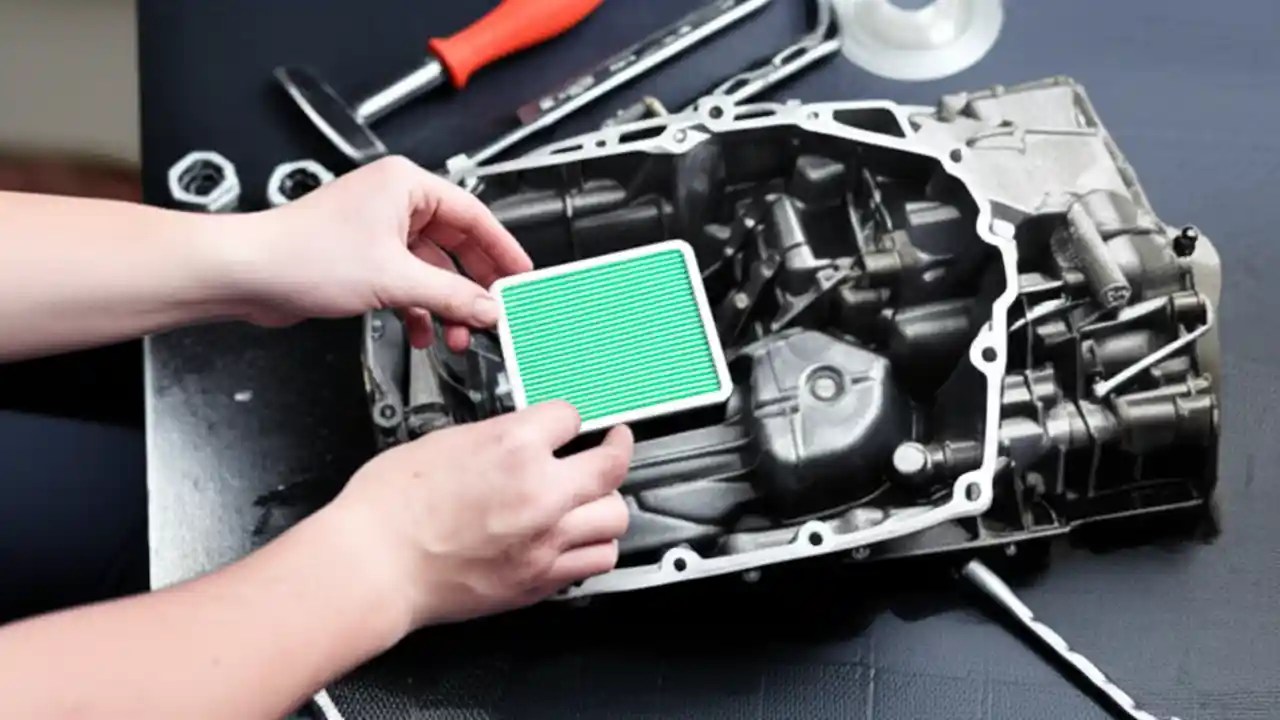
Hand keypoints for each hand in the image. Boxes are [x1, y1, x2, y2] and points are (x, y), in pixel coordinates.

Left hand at [238, 156, 532, 350]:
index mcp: (407, 186)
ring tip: (457, 336)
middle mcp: (394, 202)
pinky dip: (419, 309)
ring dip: (446, 305)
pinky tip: (423, 334)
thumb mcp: (395, 280)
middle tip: (495, 313)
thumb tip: (487, 309)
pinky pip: (408, 282)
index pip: (475, 215)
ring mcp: (378, 231)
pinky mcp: (363, 258)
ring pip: (432, 270)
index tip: (521, 278)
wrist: (248, 274)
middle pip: (455, 245)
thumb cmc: (302, 255)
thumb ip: (451, 296)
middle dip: (473, 287)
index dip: (503, 250)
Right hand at [330, 401, 633, 628]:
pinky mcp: (539, 579)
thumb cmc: (389, 508)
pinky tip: (579, 539)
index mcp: (513, 446)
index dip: (564, 419)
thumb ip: (496, 439)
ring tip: (593, 499)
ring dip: (605, 503)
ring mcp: (544, 540)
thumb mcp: (443, 441)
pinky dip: (593, 547)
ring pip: (615, 517)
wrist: (373, 565)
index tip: (563, 425)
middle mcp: (539, 492)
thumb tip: (518, 440)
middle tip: (614, 444)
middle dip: (616, 449)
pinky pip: (595, 561)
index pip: (570, 416)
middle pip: (612, 465)